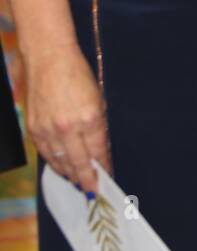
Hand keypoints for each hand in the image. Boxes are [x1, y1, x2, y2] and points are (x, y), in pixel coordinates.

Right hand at [25, 45, 110, 194]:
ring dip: (70, 175)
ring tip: (78, 183)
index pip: (99, 152)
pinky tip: (62, 168)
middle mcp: (68, 127)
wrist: (49, 58)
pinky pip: (46, 153)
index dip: (103, 168)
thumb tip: (99, 149)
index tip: (107, 178)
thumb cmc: (77, 74)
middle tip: (93, 192)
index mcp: (89, 118)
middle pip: (80, 164)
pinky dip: (55, 163)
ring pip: (61, 162)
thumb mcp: (97, 98)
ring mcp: (49, 129)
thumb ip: (98, 125)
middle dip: (88, 180)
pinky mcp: (34, 128)